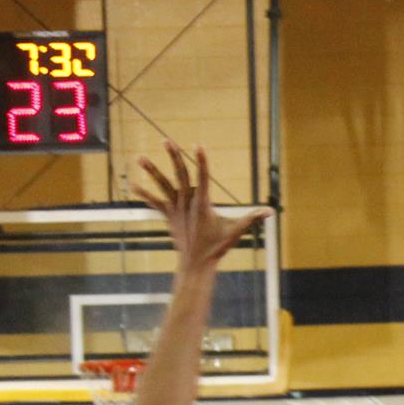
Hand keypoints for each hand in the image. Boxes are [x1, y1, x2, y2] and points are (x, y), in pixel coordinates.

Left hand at [132, 143, 270, 274]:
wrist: (196, 264)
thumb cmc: (217, 247)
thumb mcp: (236, 231)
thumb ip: (252, 218)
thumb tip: (271, 212)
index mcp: (203, 204)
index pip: (202, 177)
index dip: (200, 160)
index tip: (198, 145)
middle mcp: (187, 203)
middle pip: (179, 175)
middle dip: (173, 157)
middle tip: (166, 140)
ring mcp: (175, 209)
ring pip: (162, 186)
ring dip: (151, 171)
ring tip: (140, 158)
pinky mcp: (169, 216)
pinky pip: (155, 203)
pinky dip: (144, 194)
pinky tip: (132, 185)